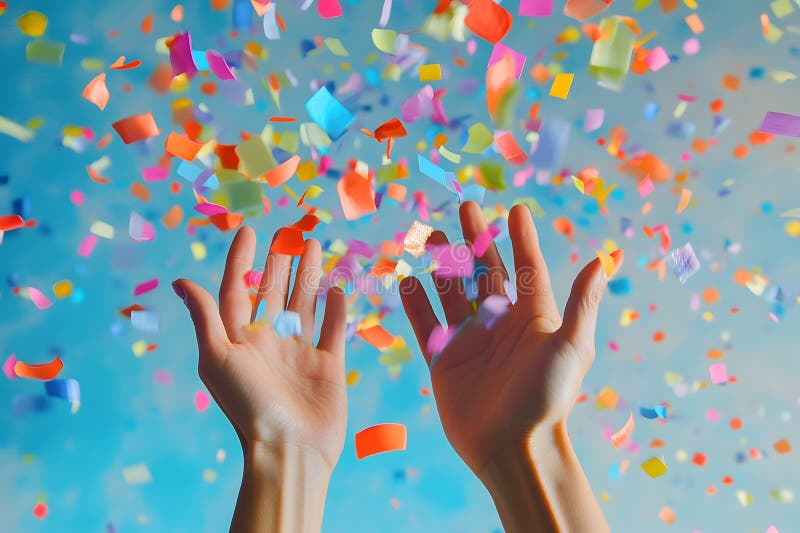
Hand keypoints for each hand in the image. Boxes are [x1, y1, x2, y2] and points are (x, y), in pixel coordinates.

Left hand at [172, 226, 346, 471]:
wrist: (289, 448)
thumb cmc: (248, 404)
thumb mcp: (218, 357)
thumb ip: (205, 316)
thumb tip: (180, 280)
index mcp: (240, 339)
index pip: (238, 289)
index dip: (241, 260)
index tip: (248, 230)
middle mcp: (270, 341)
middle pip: (274, 292)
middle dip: (280, 262)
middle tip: (289, 232)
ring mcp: (300, 352)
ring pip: (305, 304)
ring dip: (309, 275)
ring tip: (314, 246)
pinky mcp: (328, 366)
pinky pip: (333, 330)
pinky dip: (337, 308)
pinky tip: (338, 286)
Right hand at [400, 202, 621, 479]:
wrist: (514, 447)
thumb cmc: (547, 397)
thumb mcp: (570, 346)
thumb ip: (581, 303)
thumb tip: (602, 260)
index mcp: (532, 317)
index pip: (525, 268)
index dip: (521, 240)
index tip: (515, 210)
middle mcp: (499, 323)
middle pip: (483, 272)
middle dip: (475, 240)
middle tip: (465, 207)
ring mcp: (469, 341)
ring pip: (452, 292)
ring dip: (443, 264)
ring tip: (433, 236)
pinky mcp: (444, 361)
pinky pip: (426, 325)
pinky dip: (415, 303)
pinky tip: (406, 279)